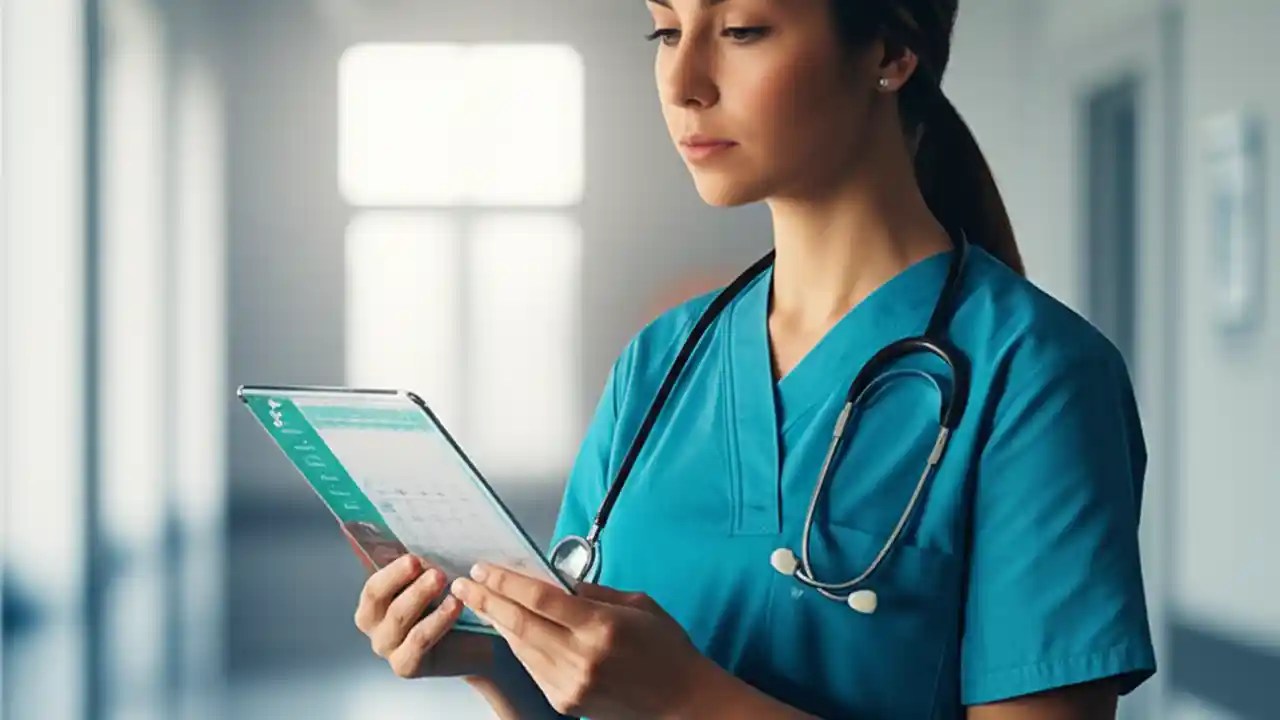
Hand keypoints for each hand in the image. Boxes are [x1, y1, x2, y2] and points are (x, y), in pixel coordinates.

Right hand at [353, 554, 476, 677]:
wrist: (472, 644)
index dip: (392, 572)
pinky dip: (437, 619)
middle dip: (403, 580)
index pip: (373, 587)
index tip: (414, 558)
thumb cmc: (445, 606)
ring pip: (398, 618)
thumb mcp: (429, 582)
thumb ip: (419, 569)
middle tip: (434, 570)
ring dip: (420, 596)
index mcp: (374, 604)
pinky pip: (418, 640)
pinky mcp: (404, 665)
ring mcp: (387, 648)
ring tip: (445, 580)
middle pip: (378, 601)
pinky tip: (455, 605)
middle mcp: (375, 627)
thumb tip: (421, 552)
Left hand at [451, 564, 709, 719]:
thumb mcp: (637, 606)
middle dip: (486, 599)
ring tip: (478, 600)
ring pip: (521, 646)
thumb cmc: (666, 650)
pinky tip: (508, 628)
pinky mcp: (566, 701)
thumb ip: (592, 593)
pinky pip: (532, 666)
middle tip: (464, 582)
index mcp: (601, 627)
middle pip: (520, 623)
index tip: (484, 567)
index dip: (506, 581)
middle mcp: (582, 658)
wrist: (682, 702)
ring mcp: (571, 684)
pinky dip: (518, 644)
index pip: (540, 599)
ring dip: (496, 621)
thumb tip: (554, 579)